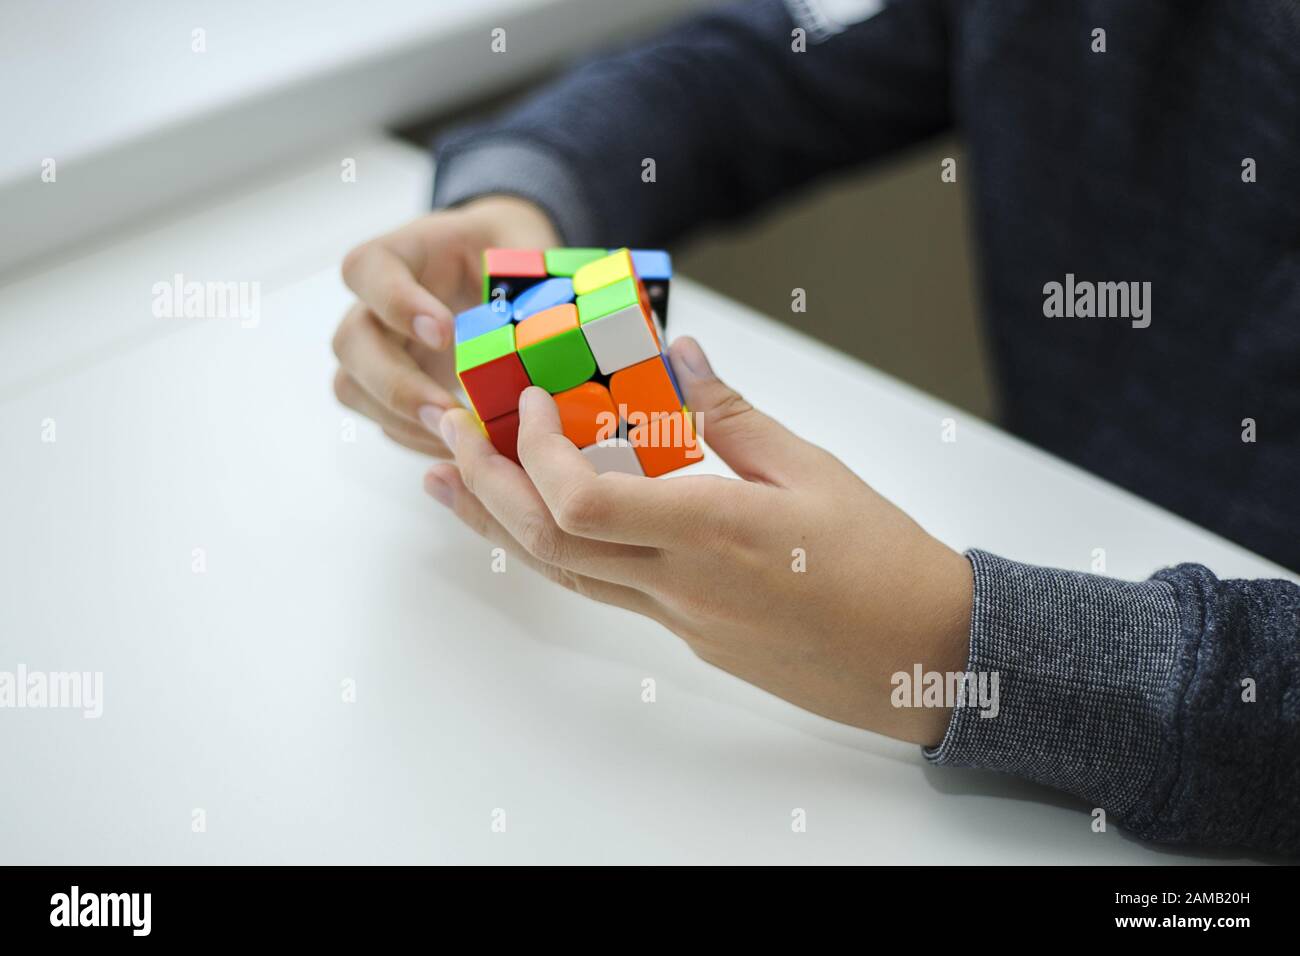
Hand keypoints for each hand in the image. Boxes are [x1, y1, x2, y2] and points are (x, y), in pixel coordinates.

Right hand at [331, 196, 560, 455]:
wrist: (497, 265)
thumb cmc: (508, 252)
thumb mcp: (522, 245)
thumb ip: (534, 267)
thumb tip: (574, 308)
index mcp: (402, 254)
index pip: (368, 269)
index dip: (395, 301)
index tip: (443, 331)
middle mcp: (374, 304)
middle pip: (350, 342)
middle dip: (395, 383)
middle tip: (448, 411)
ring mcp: (376, 349)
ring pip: (353, 388)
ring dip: (403, 421)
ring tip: (459, 442)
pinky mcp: (389, 389)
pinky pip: (384, 421)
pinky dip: (418, 440)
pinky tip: (463, 453)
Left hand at [425, 336, 973, 745]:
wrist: (922, 655)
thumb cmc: (882, 559)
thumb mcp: (813, 469)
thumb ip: (729, 414)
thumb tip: (674, 352)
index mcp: (715, 532)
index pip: (584, 503)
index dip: (538, 451)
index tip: (533, 402)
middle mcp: (682, 586)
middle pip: (550, 543)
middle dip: (487, 484)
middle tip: (449, 433)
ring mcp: (680, 621)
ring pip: (564, 574)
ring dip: (500, 524)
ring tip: (454, 482)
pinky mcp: (689, 637)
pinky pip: (604, 589)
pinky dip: (558, 548)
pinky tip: (542, 519)